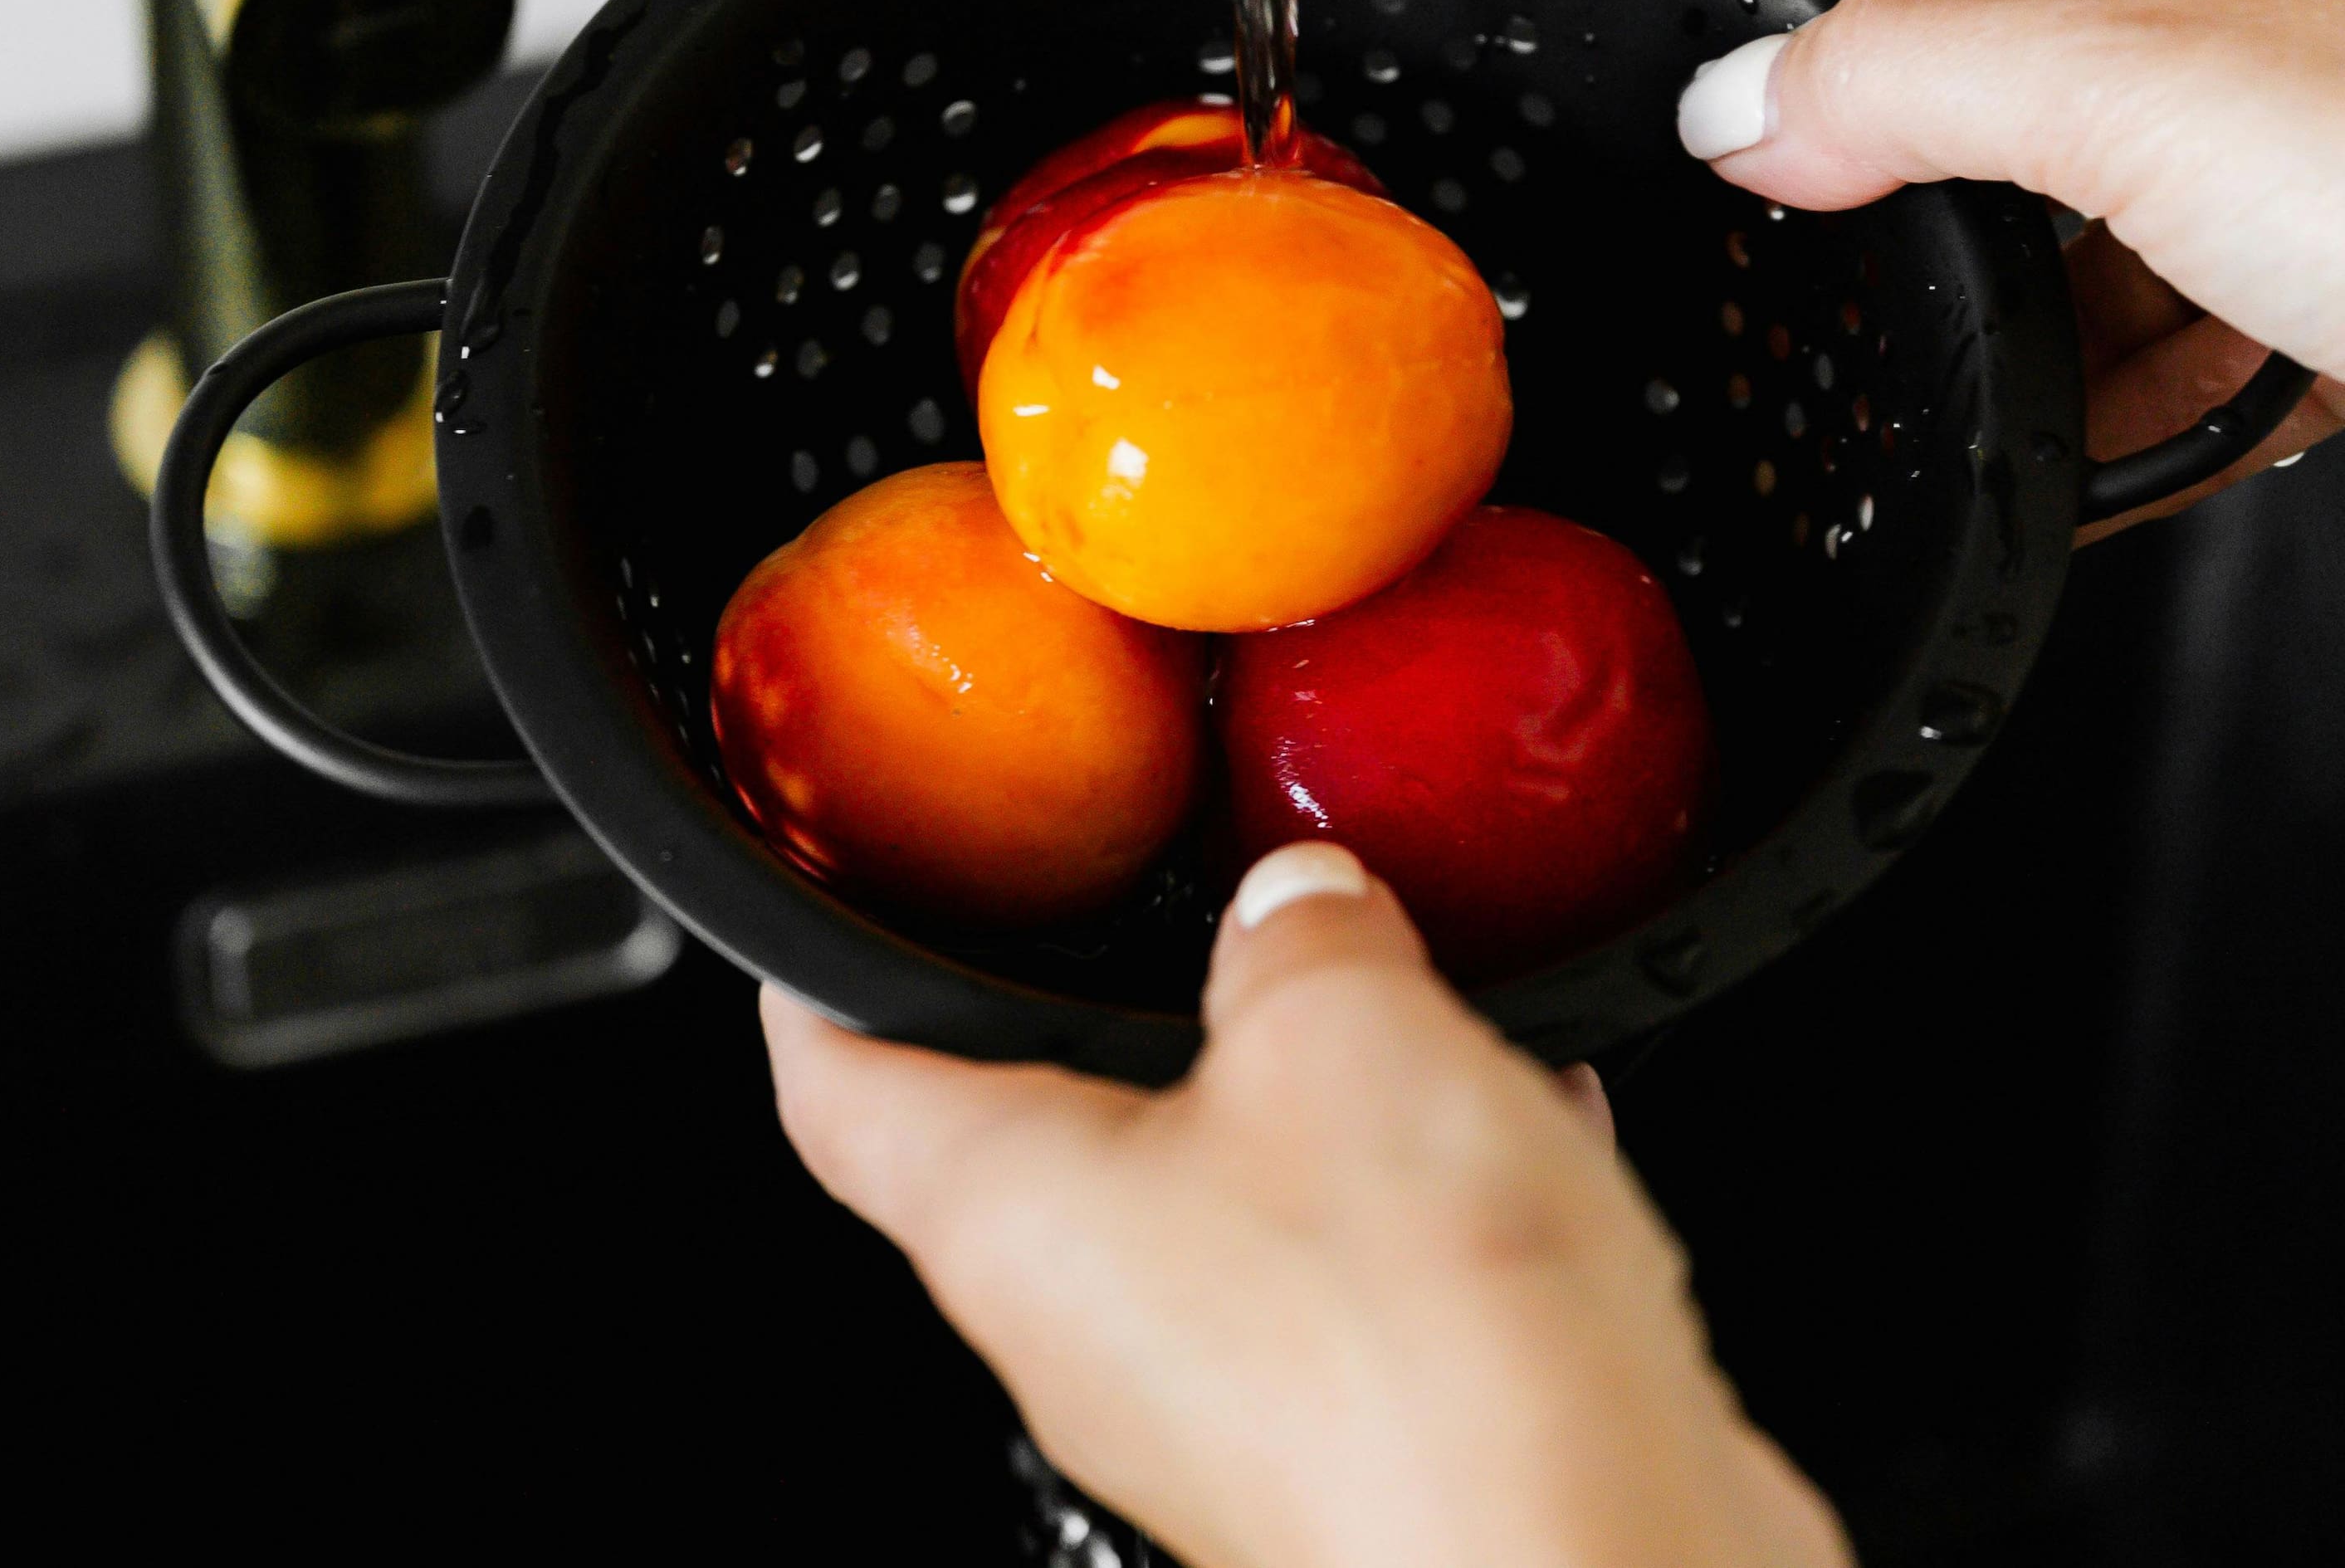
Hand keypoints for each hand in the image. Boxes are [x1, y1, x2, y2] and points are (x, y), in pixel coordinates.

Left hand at [764, 843, 1849, 1567]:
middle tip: (1169, 907)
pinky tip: (1528, 1130)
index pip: (837, 1086)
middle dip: (1122, 1014)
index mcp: (1009, 1217)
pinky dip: (1434, 1193)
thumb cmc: (1420, 1370)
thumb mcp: (1345, 1035)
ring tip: (1401, 1002)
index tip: (824, 911)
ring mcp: (1223, 1404)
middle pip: (1049, 1138)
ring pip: (1232, 1202)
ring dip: (1313, 1101)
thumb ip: (1304, 938)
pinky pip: (1366, 1280)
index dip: (816, 984)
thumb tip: (1303, 903)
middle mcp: (1090, 1331)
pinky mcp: (1363, 1441)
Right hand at [1678, 0, 2344, 569]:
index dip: (1847, 37)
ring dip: (2060, 321)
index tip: (1761, 148)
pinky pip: (2190, 333)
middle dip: (1967, 201)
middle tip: (1908, 277)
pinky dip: (2137, 400)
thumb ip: (1895, 85)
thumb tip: (1749, 106)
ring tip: (2045, 378)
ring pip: (2107, 221)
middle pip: (2028, 77)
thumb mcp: (2122, 87)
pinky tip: (2106, 450)